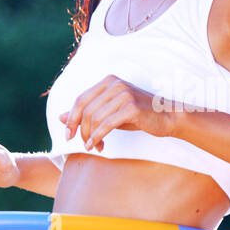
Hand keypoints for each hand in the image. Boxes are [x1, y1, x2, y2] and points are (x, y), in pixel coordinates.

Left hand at [58, 75, 176, 152]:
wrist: (168, 117)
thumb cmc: (138, 116)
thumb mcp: (110, 113)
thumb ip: (87, 113)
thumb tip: (60, 118)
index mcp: (108, 82)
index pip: (80, 99)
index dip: (71, 118)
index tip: (68, 134)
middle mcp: (115, 84)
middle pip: (86, 109)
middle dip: (81, 129)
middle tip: (82, 143)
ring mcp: (123, 94)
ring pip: (95, 118)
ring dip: (91, 136)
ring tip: (94, 147)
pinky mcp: (131, 107)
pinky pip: (107, 124)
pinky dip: (98, 137)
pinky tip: (97, 145)